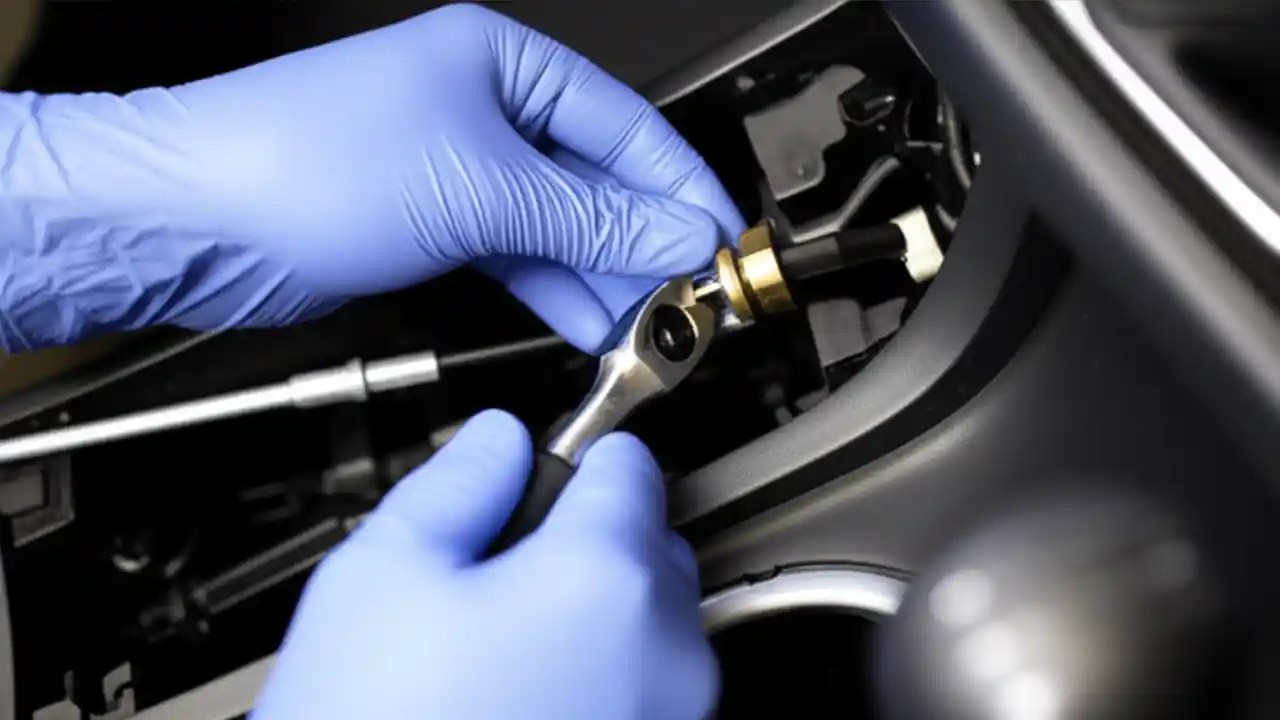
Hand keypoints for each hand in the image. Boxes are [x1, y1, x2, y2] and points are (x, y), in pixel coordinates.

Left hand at [0, 4, 743, 350]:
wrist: (192, 222)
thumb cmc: (299, 162)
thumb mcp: (477, 188)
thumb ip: (588, 219)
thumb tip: (671, 233)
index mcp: (502, 62)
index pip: (626, 126)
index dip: (679, 188)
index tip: (718, 242)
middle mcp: (484, 110)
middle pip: (598, 180)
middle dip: (647, 240)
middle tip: (693, 297)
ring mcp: (459, 171)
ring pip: (561, 227)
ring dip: (608, 276)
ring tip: (652, 323)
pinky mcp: (434, 227)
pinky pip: (520, 259)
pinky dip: (558, 292)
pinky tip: (592, 322)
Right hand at [252, 410, 716, 719]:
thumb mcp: (382, 576)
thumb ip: (459, 483)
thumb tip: (498, 441)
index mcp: (603, 578)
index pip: (630, 464)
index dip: (579, 455)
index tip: (549, 466)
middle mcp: (666, 652)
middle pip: (649, 543)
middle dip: (584, 540)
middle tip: (495, 574)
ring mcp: (674, 719)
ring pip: (651, 622)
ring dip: (593, 614)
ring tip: (496, 651)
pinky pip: (646, 689)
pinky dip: (601, 677)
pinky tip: (521, 699)